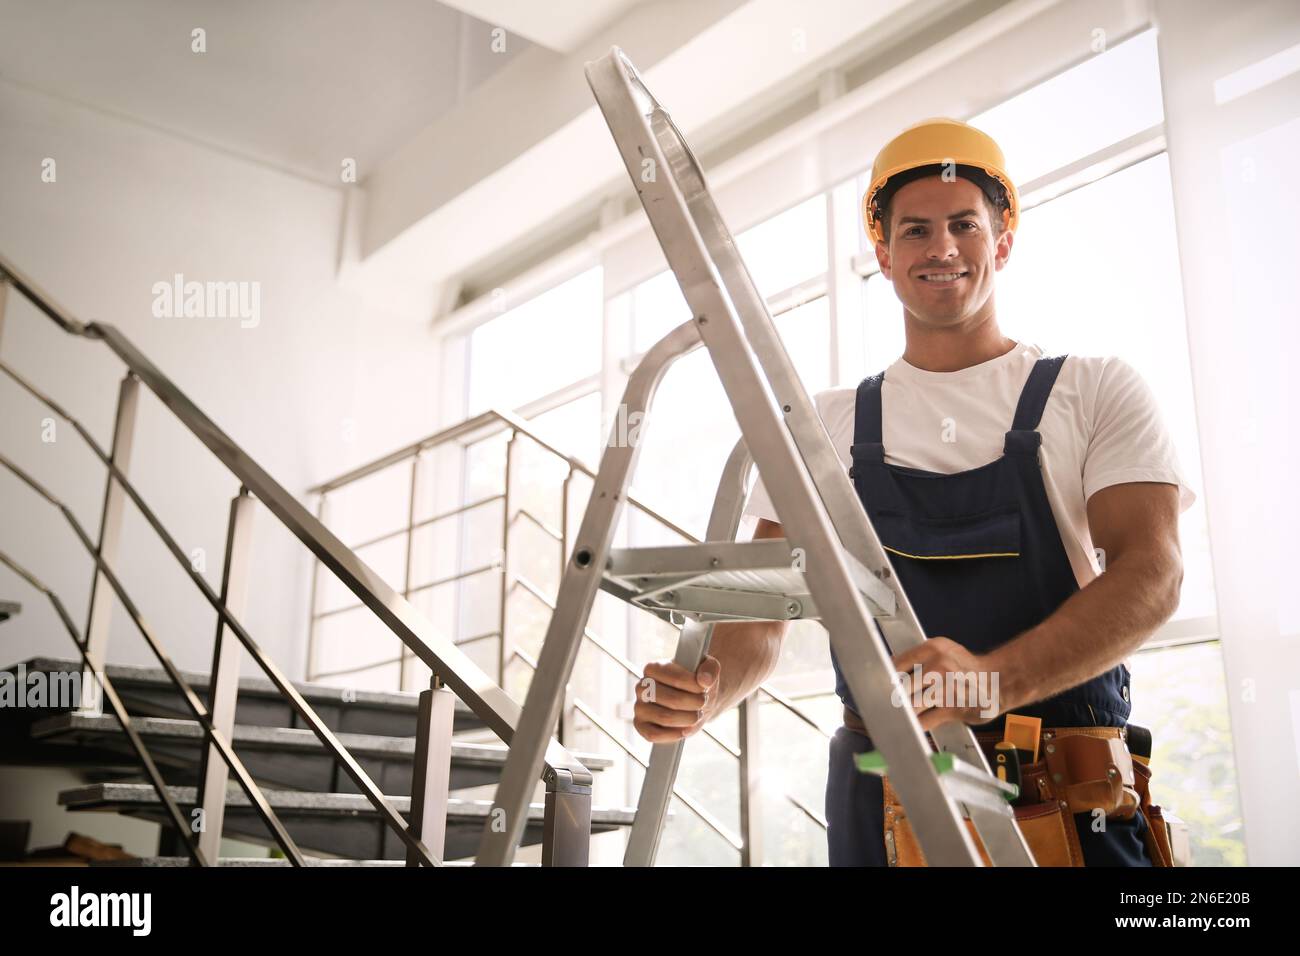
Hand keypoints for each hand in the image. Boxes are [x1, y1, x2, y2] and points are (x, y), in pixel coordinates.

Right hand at [631, 656, 719, 742]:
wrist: (691, 699)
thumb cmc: (696, 682)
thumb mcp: (707, 669)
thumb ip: (710, 669)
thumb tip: (705, 680)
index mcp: (653, 668)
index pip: (677, 679)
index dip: (695, 686)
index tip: (704, 688)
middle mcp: (642, 687)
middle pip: (673, 700)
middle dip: (695, 704)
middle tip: (703, 703)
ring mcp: (639, 707)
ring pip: (665, 718)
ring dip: (688, 719)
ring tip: (696, 715)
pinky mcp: (640, 725)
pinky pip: (654, 735)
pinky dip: (674, 734)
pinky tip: (685, 729)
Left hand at [890, 636, 1004, 731]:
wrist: (1001, 680)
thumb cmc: (968, 667)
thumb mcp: (944, 652)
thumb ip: (919, 660)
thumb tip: (889, 670)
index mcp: (933, 649)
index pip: (896, 664)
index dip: (883, 678)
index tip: (872, 686)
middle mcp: (938, 667)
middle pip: (901, 687)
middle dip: (891, 698)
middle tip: (879, 705)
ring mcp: (945, 689)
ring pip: (911, 706)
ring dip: (902, 713)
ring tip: (893, 717)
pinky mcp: (952, 709)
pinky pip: (924, 721)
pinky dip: (915, 725)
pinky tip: (911, 725)